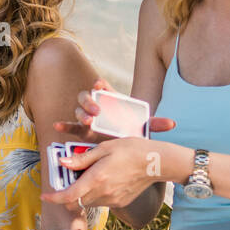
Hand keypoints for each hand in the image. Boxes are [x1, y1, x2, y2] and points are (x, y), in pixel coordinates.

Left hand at [42, 136, 184, 210]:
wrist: (157, 162)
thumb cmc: (131, 150)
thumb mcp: (104, 148)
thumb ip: (82, 159)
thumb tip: (62, 162)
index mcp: (96, 178)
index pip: (69, 195)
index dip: (54, 198)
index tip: (45, 196)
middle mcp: (103, 193)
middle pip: (77, 199)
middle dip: (69, 191)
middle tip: (72, 176)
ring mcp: (112, 200)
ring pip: (88, 201)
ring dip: (84, 192)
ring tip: (92, 174)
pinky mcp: (120, 203)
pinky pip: (101, 201)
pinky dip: (97, 193)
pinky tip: (106, 179)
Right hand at [54, 78, 175, 138]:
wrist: (122, 145)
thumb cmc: (130, 132)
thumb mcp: (142, 128)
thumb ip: (154, 124)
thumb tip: (172, 124)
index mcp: (111, 100)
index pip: (104, 88)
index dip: (100, 85)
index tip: (99, 84)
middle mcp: (97, 106)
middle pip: (88, 97)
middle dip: (90, 101)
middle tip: (96, 110)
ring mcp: (87, 117)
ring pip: (78, 109)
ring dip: (81, 113)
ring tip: (88, 121)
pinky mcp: (81, 130)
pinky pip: (71, 126)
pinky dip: (64, 125)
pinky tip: (57, 125)